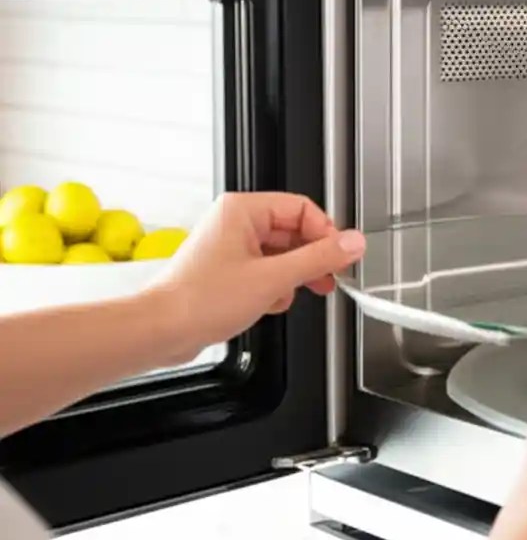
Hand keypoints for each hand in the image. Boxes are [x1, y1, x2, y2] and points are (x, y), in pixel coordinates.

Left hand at [147, 191, 365, 357]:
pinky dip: (274, 287)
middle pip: (294, 231)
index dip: (326, 234)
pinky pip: (267, 270)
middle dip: (312, 258)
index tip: (340, 256)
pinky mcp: (228, 270)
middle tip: (328, 276)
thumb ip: (319, 258)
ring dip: (292, 276)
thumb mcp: (273, 278)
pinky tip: (269, 303)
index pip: (302, 209)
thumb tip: (352, 243)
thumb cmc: (200, 300)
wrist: (162, 330)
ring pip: (282, 253)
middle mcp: (235, 223)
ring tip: (294, 293)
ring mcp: (231, 247)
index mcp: (242, 210)